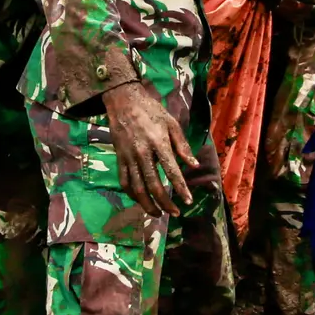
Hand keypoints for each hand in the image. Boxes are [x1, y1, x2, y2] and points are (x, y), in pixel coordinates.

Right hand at [104, 80, 199, 216]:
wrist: (123, 101)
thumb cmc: (152, 111)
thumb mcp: (172, 123)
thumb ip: (182, 146)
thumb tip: (194, 165)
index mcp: (159, 143)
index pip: (171, 171)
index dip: (180, 188)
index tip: (188, 201)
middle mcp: (142, 153)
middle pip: (153, 184)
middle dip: (165, 202)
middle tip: (174, 213)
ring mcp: (129, 157)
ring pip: (137, 187)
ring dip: (147, 204)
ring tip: (158, 213)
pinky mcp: (119, 158)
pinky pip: (125, 181)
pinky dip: (132, 194)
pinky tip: (141, 201)